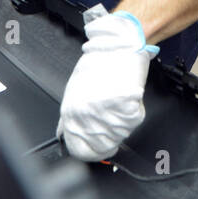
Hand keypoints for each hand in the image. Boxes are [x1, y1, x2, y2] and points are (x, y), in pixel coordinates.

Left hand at [57, 7, 158, 161]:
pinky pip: (132, 122)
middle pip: (102, 146)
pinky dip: (132, 114)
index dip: (89, 152)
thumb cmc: (98, 63)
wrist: (119, 46)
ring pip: (119, 136)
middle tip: (109, 120)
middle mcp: (88, 116)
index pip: (80, 150)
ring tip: (116, 103)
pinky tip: (125, 99)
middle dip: (107, 138)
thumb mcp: (75, 90)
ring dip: (120, 125)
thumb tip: (66, 134)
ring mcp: (109, 114)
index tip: (95, 149)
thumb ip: (70, 117)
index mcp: (72, 112)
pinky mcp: (128, 110)